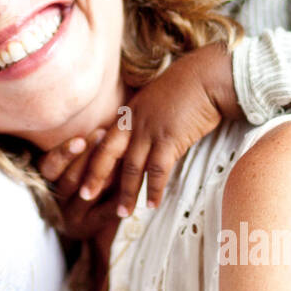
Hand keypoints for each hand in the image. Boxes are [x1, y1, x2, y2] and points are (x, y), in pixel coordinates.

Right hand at [38, 128, 126, 238]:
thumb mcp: (68, 165)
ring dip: (105, 172)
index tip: (80, 139)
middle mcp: (54, 203)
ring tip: (121, 153)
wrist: (83, 218)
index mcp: (44, 184)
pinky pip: (105, 211)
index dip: (64, 154)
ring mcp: (71, 218)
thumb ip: (75, 147)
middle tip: (104, 136)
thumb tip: (90, 123)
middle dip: (88, 156)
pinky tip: (130, 181)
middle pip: (70, 180)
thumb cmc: (77, 178)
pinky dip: (118, 195)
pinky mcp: (90, 228)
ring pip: (88, 192)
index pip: (49, 168)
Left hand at [75, 43, 241, 213]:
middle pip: (107, 154)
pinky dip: (154, 190)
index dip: (92, 159)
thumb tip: (145, 137)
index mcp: (129, 112)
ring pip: (131, 168)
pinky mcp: (169, 138)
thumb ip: (145, 118)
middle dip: (95, 178)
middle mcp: (134, 121)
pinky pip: (157, 170)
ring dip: (126, 193)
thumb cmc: (188, 87)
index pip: (104, 140)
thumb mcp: (157, 100)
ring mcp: (149, 130)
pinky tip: (152, 205)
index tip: (83, 175)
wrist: (207, 76)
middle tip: (85, 198)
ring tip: (123, 214)